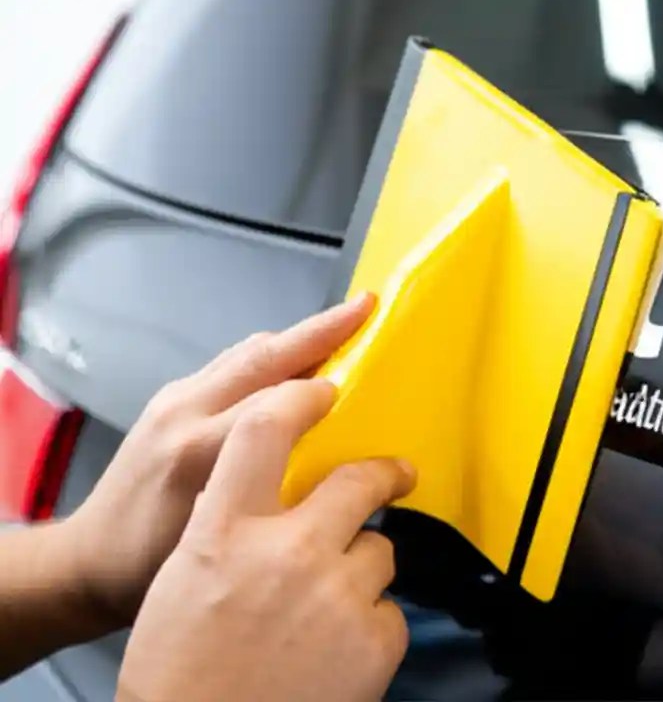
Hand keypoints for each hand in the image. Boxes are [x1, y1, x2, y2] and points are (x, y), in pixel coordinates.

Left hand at [62, 294, 373, 626]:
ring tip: (344, 324)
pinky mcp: (169, 398)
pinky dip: (273, 353)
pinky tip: (299, 360)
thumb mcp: (214, 545)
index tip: (362, 379)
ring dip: (298, 336)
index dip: (320, 388)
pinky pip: (232, 363)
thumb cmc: (150, 566)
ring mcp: (174, 400)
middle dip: (319, 329)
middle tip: (365, 307)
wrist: (84, 560)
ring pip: (247, 353)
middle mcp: (184, 412)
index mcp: (196, 453)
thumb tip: (329, 484)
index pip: (272, 403)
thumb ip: (265, 507)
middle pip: (262, 356)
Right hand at [117, 378, 415, 701]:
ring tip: (326, 610)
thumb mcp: (183, 580)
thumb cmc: (180, 674)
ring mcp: (337, 592)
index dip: (300, 398)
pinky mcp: (375, 636)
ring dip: (361, 570)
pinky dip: (370, 626)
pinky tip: (337, 652)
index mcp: (223, 533)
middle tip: (396, 474)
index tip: (323, 390)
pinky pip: (390, 609)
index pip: (264, 430)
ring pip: (379, 550)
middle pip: (358, 480)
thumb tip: (269, 496)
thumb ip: (228, 526)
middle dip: (382, 474)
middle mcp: (286, 551)